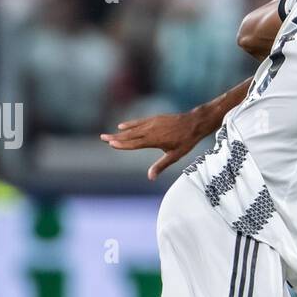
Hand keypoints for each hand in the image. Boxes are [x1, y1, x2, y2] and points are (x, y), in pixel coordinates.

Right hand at [100, 106, 218, 180]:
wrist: (194, 122)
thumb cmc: (186, 141)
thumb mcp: (175, 156)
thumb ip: (161, 165)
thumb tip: (150, 177)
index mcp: (154, 140)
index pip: (134, 143)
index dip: (122, 144)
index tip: (111, 144)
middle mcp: (150, 130)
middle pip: (130, 135)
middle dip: (115, 137)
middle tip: (102, 138)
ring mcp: (152, 123)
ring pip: (133, 128)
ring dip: (120, 131)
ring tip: (109, 134)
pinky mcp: (154, 118)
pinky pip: (139, 121)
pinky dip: (130, 124)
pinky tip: (122, 125)